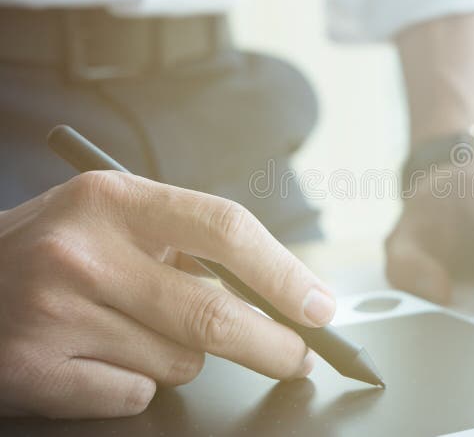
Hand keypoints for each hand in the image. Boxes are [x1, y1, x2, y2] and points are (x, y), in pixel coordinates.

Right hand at [0, 171, 335, 418]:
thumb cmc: (55, 247)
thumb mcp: (113, 217)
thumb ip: (184, 242)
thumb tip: (277, 292)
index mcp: (114, 199)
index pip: (225, 229)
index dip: (283, 273)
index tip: (319, 306)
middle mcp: (83, 252)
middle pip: (213, 312)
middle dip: (273, 345)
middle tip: (299, 357)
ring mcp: (55, 313)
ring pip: (177, 362)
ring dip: (183, 358)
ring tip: (139, 330)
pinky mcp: (33, 370)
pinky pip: (133, 395)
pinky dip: (137, 385)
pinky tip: (102, 356)